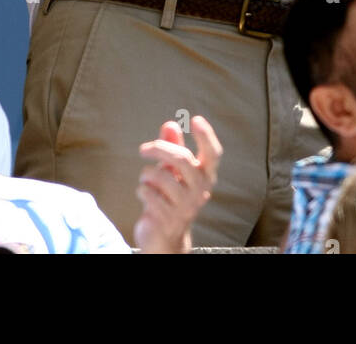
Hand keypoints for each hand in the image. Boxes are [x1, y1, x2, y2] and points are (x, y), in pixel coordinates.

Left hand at [133, 115, 221, 253]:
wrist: (165, 235)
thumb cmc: (170, 196)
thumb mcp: (172, 171)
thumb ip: (172, 147)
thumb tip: (170, 124)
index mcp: (205, 176)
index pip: (213, 154)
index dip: (207, 136)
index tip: (196, 119)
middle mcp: (201, 191)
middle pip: (181, 158)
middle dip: (159, 149)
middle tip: (143, 149)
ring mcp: (187, 206)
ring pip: (161, 176)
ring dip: (146, 175)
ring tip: (146, 181)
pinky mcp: (170, 219)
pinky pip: (149, 193)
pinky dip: (142, 190)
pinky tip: (145, 195)